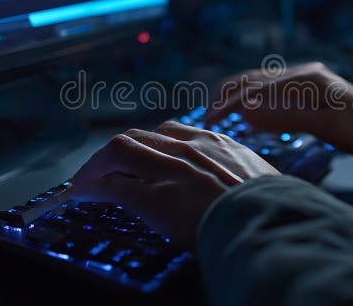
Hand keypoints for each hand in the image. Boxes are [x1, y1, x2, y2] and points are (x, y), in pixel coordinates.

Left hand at [71, 121, 279, 248]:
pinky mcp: (152, 196)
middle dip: (115, 151)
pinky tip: (79, 195)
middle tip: (103, 168)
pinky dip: (90, 186)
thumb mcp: (260, 179)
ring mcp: (168, 169)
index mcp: (215, 143)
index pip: (170, 131)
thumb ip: (242, 175)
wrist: (269, 222)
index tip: (141, 155)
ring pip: (118, 151)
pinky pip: (110, 184)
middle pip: (138, 137)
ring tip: (84, 180)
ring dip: (97, 165)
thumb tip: (243, 188)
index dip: (148, 143)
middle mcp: (187, 148)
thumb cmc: (273, 208)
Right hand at [207, 62, 352, 156]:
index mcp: (304, 78)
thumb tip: (246, 112)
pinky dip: (249, 99)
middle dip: (225, 97)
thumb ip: (286, 117)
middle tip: (206, 120)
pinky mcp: (304, 88)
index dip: (229, 105)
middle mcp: (300, 73)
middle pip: (252, 80)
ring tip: (216, 115)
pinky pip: (269, 90)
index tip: (209, 124)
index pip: (255, 89)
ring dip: (235, 96)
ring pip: (257, 82)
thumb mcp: (327, 126)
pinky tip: (242, 113)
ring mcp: (302, 79)